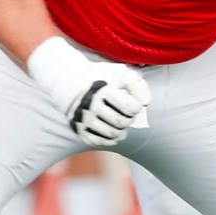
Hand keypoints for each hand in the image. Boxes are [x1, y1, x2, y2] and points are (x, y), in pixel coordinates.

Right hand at [27, 38, 150, 147]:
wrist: (70, 81)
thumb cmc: (100, 77)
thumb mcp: (120, 73)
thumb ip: (138, 85)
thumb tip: (146, 104)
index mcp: (102, 90)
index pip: (130, 108)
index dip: (136, 107)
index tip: (132, 104)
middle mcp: (90, 105)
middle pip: (122, 122)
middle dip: (128, 119)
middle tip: (126, 114)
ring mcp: (83, 119)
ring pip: (112, 134)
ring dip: (121, 130)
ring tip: (121, 122)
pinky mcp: (78, 128)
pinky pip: (99, 141)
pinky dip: (110, 139)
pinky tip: (114, 131)